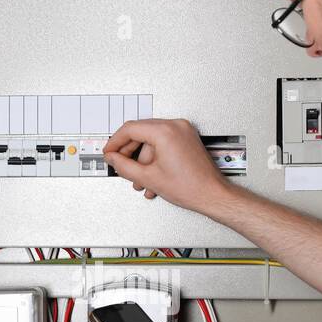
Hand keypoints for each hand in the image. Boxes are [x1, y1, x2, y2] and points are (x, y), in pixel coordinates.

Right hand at [103, 117, 227, 211]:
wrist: (212, 194)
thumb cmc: (191, 187)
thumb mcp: (148, 177)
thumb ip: (124, 166)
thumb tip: (113, 159)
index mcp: (165, 131)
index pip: (130, 129)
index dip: (115, 142)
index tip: (109, 152)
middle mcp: (176, 126)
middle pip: (141, 133)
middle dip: (129, 153)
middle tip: (120, 165)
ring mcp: (183, 131)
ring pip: (151, 141)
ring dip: (143, 161)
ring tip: (141, 180)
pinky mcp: (187, 139)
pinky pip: (163, 144)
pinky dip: (155, 158)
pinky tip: (152, 176)